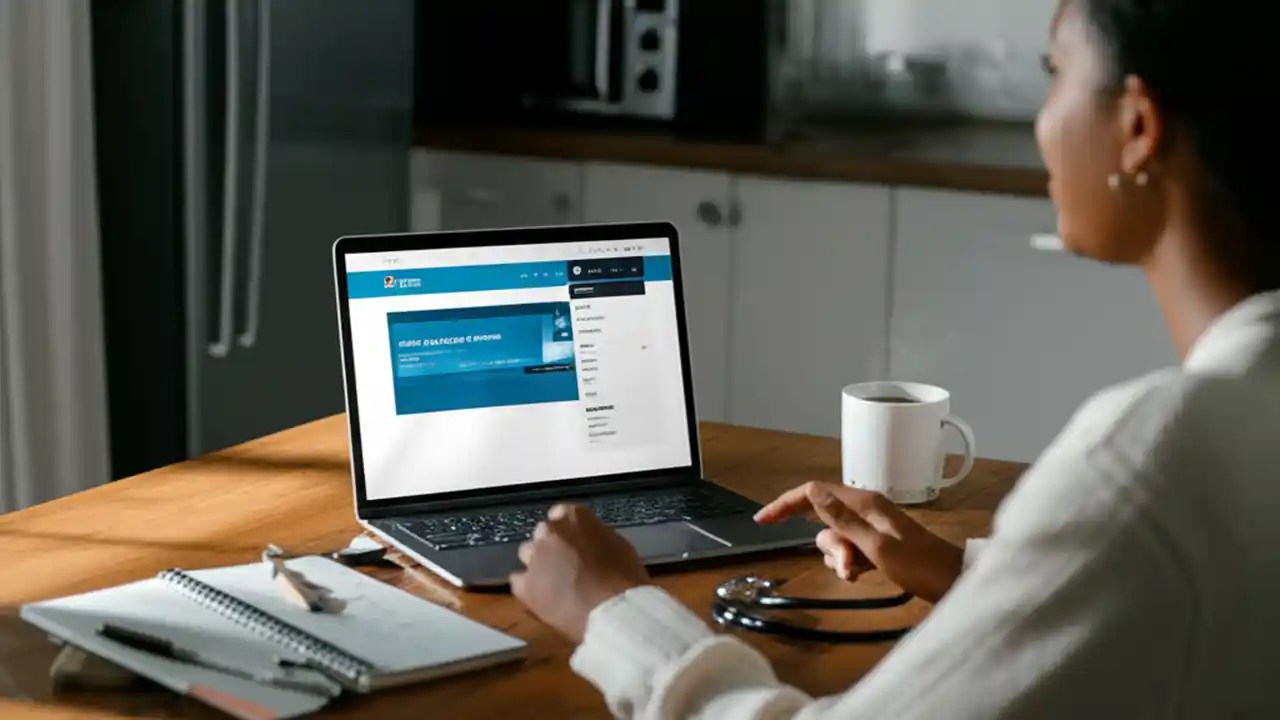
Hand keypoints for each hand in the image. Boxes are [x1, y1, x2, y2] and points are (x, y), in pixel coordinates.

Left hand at [510, 504, 649, 642]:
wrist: (614, 612)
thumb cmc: (624, 579)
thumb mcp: (617, 544)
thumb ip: (595, 536)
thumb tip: (588, 540)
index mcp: (573, 516)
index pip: (562, 513)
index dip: (568, 530)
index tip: (573, 542)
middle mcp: (549, 531)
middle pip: (544, 534)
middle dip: (553, 546)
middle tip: (567, 564)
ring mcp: (534, 558)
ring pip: (528, 554)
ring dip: (539, 565)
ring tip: (555, 583)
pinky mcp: (524, 586)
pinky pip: (518, 581)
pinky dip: (529, 588)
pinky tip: (544, 598)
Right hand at [755, 482, 962, 602]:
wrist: (953, 582)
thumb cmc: (919, 565)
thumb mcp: (876, 545)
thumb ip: (841, 519)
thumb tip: (811, 491)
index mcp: (865, 503)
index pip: (814, 492)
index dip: (786, 504)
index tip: (762, 520)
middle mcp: (865, 509)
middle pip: (823, 520)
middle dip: (829, 547)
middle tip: (848, 568)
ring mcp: (871, 526)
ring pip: (834, 539)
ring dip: (840, 559)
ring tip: (858, 575)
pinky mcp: (876, 543)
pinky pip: (848, 550)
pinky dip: (849, 563)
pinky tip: (861, 576)